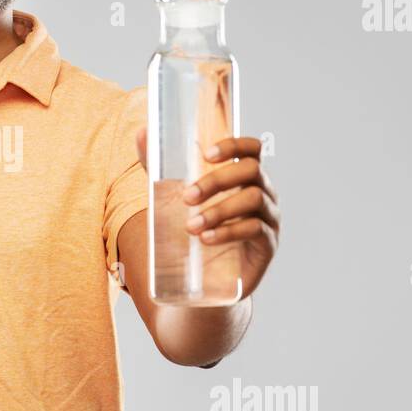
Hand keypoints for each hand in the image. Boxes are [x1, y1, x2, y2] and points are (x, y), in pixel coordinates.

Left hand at [136, 128, 279, 298]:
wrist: (205, 277)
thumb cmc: (194, 227)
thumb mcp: (173, 195)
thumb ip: (159, 165)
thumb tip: (142, 133)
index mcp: (244, 176)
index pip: (252, 148)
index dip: (234, 145)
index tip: (206, 154)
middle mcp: (264, 191)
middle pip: (251, 170)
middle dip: (216, 181)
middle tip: (186, 197)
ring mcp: (269, 218)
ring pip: (253, 199)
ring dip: (218, 210)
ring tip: (191, 226)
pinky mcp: (267, 245)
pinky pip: (255, 230)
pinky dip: (227, 232)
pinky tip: (206, 239)